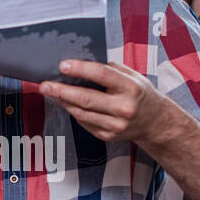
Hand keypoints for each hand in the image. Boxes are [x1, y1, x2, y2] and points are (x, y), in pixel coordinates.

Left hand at [40, 60, 167, 143]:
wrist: (155, 122)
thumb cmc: (140, 94)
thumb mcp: (132, 76)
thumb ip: (110, 70)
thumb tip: (80, 62)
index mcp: (131, 88)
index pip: (102, 75)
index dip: (80, 69)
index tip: (62, 65)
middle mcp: (124, 108)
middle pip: (87, 98)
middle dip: (62, 91)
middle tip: (45, 85)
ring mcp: (116, 125)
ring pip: (82, 113)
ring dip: (63, 102)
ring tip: (51, 92)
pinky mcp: (108, 136)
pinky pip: (84, 123)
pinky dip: (73, 112)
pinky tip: (66, 103)